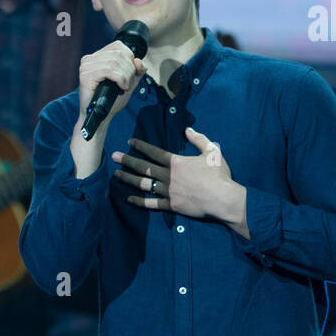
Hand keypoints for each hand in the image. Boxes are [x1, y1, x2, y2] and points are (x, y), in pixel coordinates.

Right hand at [77, 41, 144, 130]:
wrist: (100, 116)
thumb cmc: (111, 100)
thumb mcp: (129, 82)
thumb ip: (136, 71)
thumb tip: (139, 61)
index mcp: (97, 57)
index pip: (118, 46)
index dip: (129, 58)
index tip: (131, 73)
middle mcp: (89, 59)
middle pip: (118, 54)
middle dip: (129, 69)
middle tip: (129, 83)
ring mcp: (86, 66)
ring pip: (114, 62)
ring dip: (126, 75)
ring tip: (125, 86)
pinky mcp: (85, 75)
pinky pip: (109, 71)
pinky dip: (120, 79)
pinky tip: (121, 87)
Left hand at [113, 127, 236, 220]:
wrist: (222, 199)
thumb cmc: (219, 175)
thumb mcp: (212, 152)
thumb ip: (199, 139)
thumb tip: (187, 129)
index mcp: (176, 162)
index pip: (154, 152)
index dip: (141, 146)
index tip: (130, 142)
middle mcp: (168, 176)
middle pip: (144, 167)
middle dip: (127, 160)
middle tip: (113, 156)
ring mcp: (168, 191)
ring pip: (143, 184)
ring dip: (128, 178)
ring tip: (116, 174)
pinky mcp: (171, 205)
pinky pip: (151, 203)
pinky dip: (139, 201)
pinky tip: (128, 199)